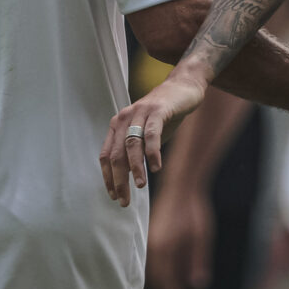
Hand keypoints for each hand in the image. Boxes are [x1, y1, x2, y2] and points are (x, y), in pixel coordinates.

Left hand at [99, 71, 206, 206]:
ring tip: (140, 186)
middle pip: (116, 154)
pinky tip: (156, 167)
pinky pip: (151, 134)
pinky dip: (152, 152)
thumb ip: (135, 153)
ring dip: (135, 168)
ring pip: (132, 145)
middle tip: (125, 200)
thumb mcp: (145, 135)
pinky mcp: (157, 110)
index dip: (108, 177)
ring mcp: (140, 112)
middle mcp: (124, 118)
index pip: (106, 155)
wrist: (182, 87)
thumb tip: (128, 179)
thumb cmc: (162, 115)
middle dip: (119, 179)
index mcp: (117, 126)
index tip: (113, 195)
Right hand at [145, 182, 213, 288]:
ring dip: (159, 282)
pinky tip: (165, 273)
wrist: (180, 186)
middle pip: (155, 277)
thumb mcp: (202, 237)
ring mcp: (149, 239)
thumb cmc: (194, 210)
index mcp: (165, 248)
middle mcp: (153, 245)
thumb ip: (198, 260)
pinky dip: (156, 270)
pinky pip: (150, 258)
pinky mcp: (149, 234)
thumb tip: (198, 285)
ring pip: (150, 268)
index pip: (166, 280)